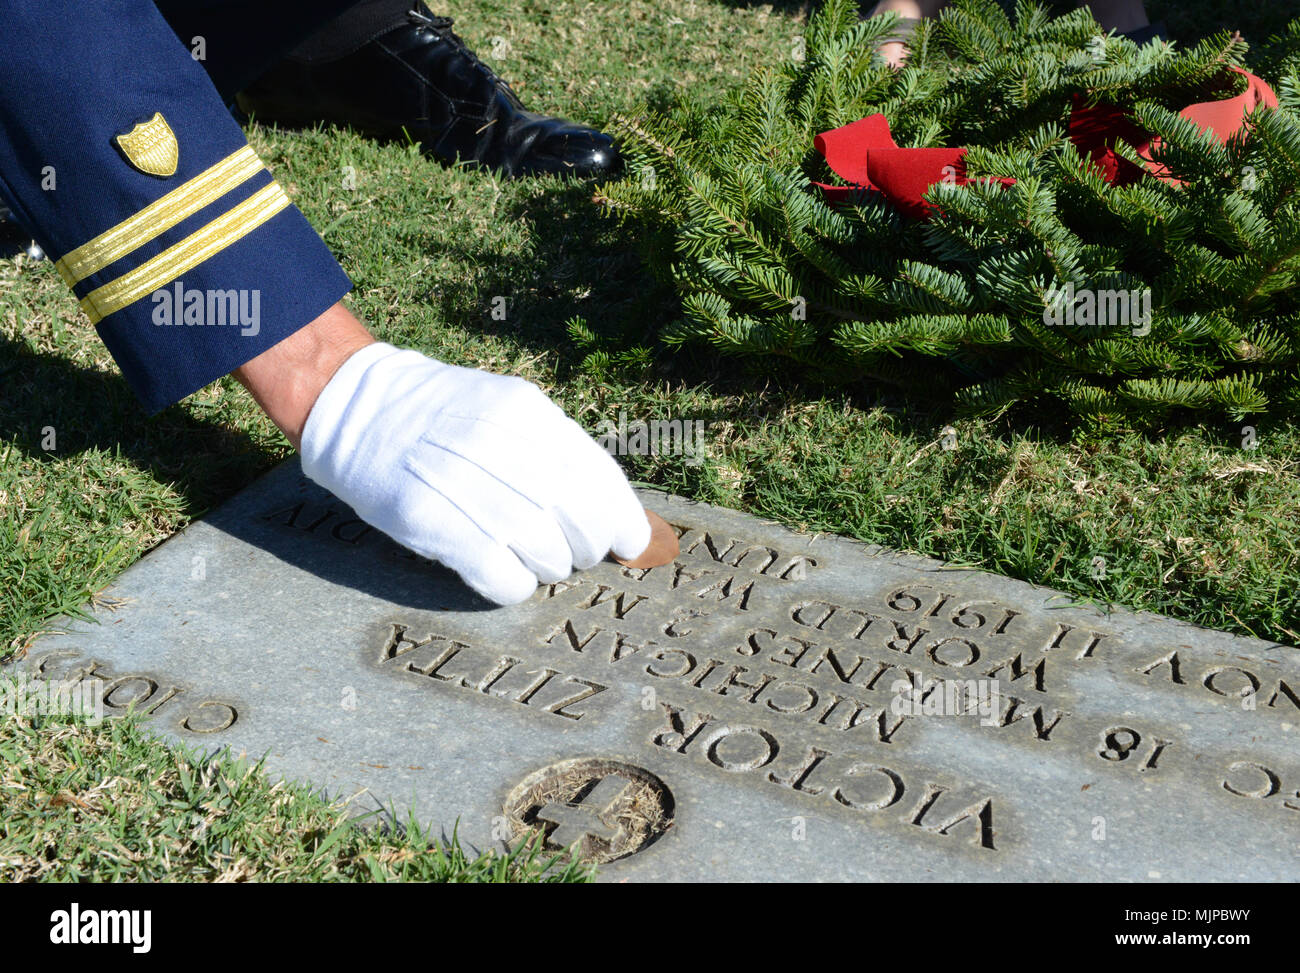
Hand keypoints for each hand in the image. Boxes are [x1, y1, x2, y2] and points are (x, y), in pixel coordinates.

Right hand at [296, 342, 650, 603]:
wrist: (358, 408)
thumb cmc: (443, 416)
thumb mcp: (506, 408)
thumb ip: (557, 448)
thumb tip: (615, 510)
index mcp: (527, 413)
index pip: (599, 476)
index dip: (625, 519)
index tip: (633, 544)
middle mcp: (501, 446)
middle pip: (581, 521)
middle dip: (589, 548)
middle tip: (575, 553)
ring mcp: (465, 486)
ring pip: (548, 555)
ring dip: (550, 567)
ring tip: (532, 557)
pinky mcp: (433, 524)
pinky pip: (504, 578)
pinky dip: (517, 586)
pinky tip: (507, 575)